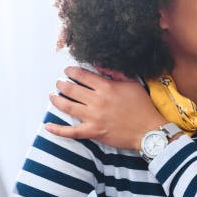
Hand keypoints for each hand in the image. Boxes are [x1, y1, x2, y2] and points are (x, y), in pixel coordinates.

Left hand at [45, 66, 167, 149]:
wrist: (148, 130)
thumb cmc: (143, 106)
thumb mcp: (133, 84)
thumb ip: (115, 73)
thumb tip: (99, 64)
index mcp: (107, 87)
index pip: (82, 76)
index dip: (72, 72)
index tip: (67, 71)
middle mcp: (97, 101)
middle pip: (72, 89)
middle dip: (62, 84)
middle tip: (59, 83)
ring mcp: (93, 117)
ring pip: (68, 106)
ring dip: (56, 100)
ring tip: (52, 96)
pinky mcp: (93, 132)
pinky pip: (71, 131)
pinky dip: (58, 129)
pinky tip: (48, 126)